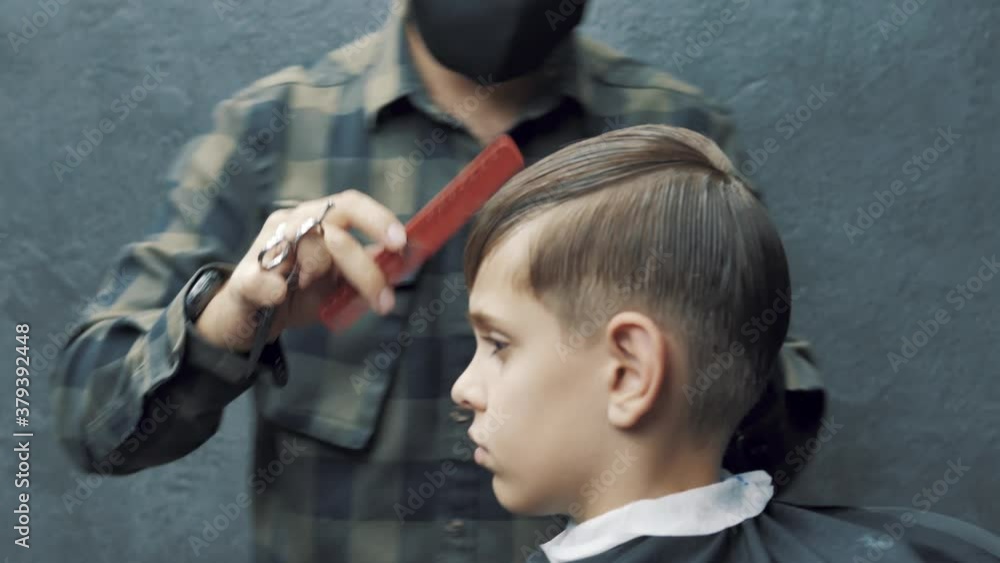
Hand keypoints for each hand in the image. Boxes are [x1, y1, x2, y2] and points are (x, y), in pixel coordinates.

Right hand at [194, 190, 406, 351]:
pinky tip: (278, 298)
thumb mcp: (335, 282)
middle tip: (382, 298)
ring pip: (304, 246)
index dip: (378, 219)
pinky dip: (270, 288)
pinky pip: (259, 279)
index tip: (401, 243)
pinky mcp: (243, 281)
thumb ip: (363, 270)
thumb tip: (401, 264)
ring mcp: (264, 250)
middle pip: (332, 224)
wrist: (244, 319)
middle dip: (361, 261)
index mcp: (315, 221)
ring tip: (331, 302)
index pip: (350, 205)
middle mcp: (290, 225)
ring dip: (323, 275)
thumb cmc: (294, 295)